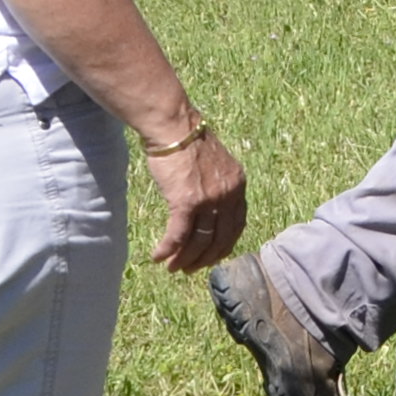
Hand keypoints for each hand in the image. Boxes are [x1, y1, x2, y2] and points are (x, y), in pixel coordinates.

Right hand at [139, 123, 248, 274]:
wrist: (174, 126)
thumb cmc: (188, 142)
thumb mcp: (215, 164)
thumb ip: (218, 186)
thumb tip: (210, 210)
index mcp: (238, 186)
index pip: (236, 226)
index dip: (223, 246)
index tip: (211, 257)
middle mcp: (228, 195)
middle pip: (218, 239)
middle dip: (203, 259)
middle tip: (189, 269)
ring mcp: (208, 200)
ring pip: (198, 242)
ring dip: (183, 259)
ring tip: (172, 268)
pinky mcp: (186, 201)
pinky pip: (178, 235)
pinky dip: (167, 249)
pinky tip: (158, 257)